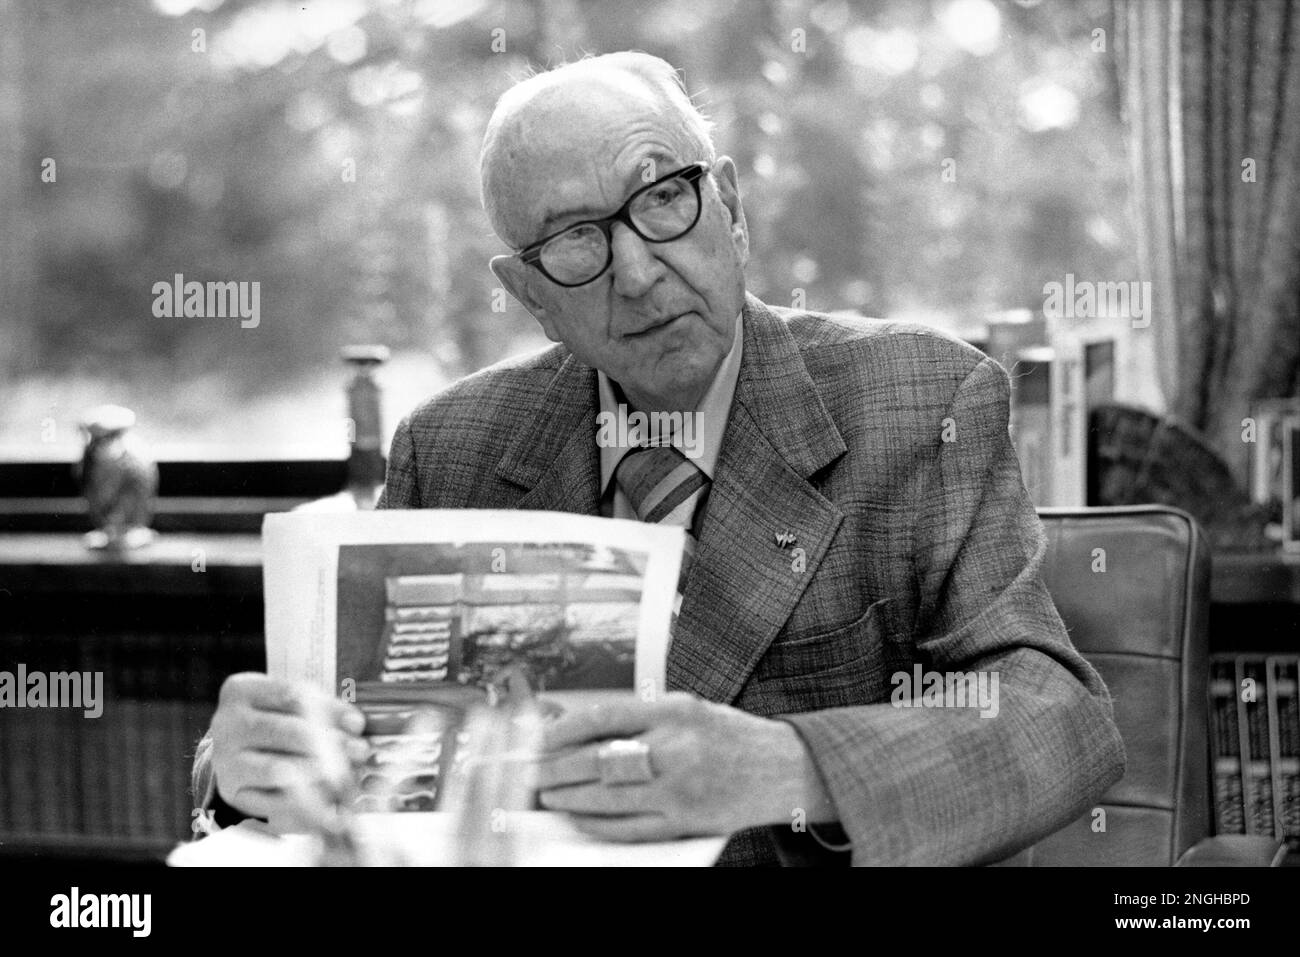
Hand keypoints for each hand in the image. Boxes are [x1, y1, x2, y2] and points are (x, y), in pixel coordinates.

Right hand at [210, 673, 367, 833]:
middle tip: (360, 752)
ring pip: (279, 768)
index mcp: (241, 690)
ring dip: (320, 773)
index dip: (332, 710)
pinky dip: (303, 798)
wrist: (236, 751)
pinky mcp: (231, 790)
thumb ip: (325, 709)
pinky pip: (272, 798)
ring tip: (347, 774)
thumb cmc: (273, 719)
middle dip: (332, 743)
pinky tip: (325, 795)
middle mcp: (226, 723)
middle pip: (289, 732)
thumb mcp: (293, 704)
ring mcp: (224, 759)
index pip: (293, 695)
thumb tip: (355, 724)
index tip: (358, 724)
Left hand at [534, 691, 834, 840]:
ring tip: (548, 795)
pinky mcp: (686, 821)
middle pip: (598, 760)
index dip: (564, 729)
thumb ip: (641, 717)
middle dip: (556, 768)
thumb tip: (581, 732)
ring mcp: (681, 788)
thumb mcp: (687, 709)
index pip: (604, 717)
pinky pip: (630, 827)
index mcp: (675, 710)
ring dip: (571, 798)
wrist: (783, 767)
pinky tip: (580, 819)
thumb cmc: (729, 735)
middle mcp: (677, 747)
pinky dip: (599, 825)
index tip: (539, 738)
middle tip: (531, 772)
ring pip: (609, 797)